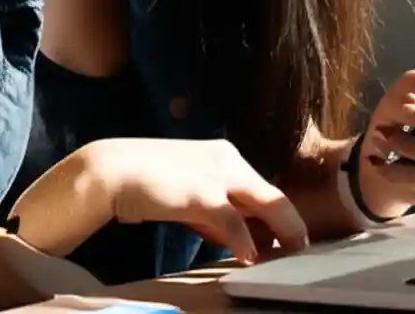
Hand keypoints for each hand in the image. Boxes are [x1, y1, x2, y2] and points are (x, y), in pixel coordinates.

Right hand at [7, 138, 308, 264]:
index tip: (292, 238)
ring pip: (265, 206)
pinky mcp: (201, 194)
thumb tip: (238, 239)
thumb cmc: (146, 184)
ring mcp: (217, 175)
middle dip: (292, 226)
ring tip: (290, 256)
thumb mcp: (189, 195)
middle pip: (274, 196)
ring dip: (280, 235)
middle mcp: (228, 160)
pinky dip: (246, 242)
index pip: (264, 189)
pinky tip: (251, 257)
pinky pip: (234, 223)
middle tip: (305, 249)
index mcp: (225, 156)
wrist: (109, 171)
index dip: (281, 217)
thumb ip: (214, 213)